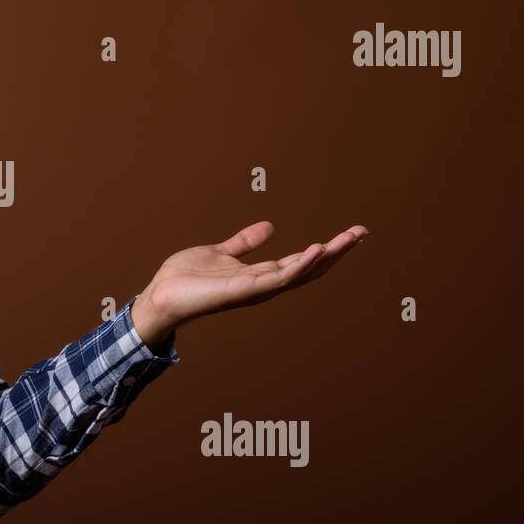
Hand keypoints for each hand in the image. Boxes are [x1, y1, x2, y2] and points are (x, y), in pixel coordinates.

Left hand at [130, 220, 368, 347]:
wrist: (160, 296)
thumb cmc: (185, 279)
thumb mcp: (221, 252)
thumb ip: (244, 242)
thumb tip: (269, 227)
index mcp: (260, 275)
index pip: (301, 261)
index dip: (326, 248)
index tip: (351, 233)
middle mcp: (264, 284)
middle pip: (309, 268)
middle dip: (337, 251)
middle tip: (362, 232)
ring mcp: (256, 289)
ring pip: (301, 272)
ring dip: (326, 255)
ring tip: (349, 238)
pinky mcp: (244, 291)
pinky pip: (278, 278)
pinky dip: (299, 264)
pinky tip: (316, 249)